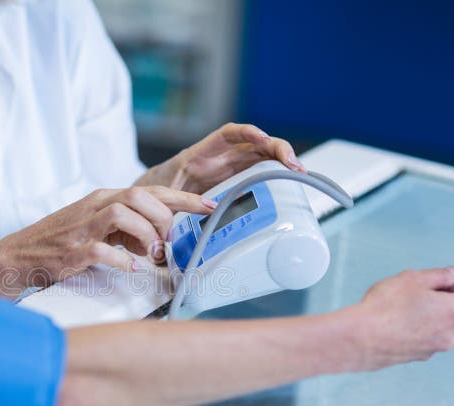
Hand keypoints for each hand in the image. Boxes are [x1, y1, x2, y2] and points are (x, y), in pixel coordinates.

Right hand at [0, 186, 214, 297]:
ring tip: (150, 254)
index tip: (208, 207)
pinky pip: (103, 250)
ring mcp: (83, 228)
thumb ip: (126, 229)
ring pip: (124, 214)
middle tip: (168, 242)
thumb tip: (155, 240)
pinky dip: (122, 260)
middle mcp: (95, 206)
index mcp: (104, 198)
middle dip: (164, 219)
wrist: (20, 255)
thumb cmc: (60, 242)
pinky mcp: (73, 251)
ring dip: (145, 235)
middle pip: (140, 196)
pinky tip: (130, 269)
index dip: (184, 199)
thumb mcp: (96, 227)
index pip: (151, 190)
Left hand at [136, 123, 304, 194]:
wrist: (154, 196)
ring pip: (261, 154)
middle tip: (292, 164)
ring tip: (298, 171)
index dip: (247, 133)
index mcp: (200, 154)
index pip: (228, 134)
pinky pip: (258, 169)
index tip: (262, 139)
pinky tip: (288, 177)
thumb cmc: (159, 193)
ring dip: (281, 159)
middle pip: (253, 143)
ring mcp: (230, 166)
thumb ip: (174, 203)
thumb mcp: (164, 195)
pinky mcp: (236, 178)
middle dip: (276, 148)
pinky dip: (273, 170)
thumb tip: (185, 223)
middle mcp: (219, 156)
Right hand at [342, 267, 453, 371]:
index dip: (445, 284)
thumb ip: (439, 275)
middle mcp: (450, 334)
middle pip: (448, 312)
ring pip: (433, 327)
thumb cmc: (387, 305)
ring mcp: (433, 349)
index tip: (422, 284)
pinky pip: (418, 340)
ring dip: (421, 318)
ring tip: (394, 312)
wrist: (361, 338)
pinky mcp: (415, 358)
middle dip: (432, 302)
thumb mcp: (413, 279)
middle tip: (406, 296)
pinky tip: (389, 326)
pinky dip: (410, 332)